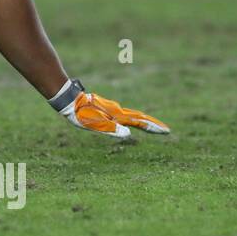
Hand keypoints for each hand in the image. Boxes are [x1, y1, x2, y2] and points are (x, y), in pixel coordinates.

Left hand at [51, 79, 170, 138]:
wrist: (70, 100)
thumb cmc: (81, 114)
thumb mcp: (95, 124)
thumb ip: (111, 129)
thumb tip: (128, 134)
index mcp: (117, 115)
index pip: (140, 122)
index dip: (153, 127)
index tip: (166, 131)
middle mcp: (118, 110)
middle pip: (139, 117)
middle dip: (153, 124)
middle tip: (165, 130)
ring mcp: (113, 108)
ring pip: (133, 114)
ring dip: (144, 120)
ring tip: (153, 126)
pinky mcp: (107, 108)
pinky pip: (125, 114)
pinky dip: (134, 118)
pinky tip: (132, 120)